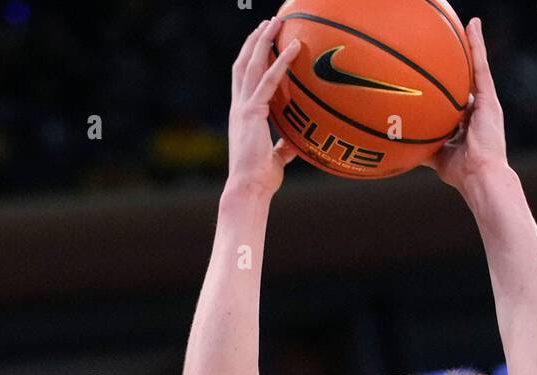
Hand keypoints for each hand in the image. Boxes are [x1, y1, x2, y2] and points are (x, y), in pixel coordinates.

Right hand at [224, 16, 298, 196]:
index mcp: (243, 116)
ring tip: (275, 22)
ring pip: (252, 64)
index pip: (244, 80)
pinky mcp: (252, 112)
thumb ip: (284, 147)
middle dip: (254, 41)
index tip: (261, 43)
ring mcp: (244, 108)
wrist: (248, 189)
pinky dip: (281, 61)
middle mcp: (239, 107)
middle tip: (267, 23)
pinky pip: (269, 80)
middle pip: (244, 64)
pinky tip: (294, 47)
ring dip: (263, 40)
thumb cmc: (260, 180)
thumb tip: (297, 143)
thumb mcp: (276, 160)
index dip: (251, 58)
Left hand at [426, 17, 508, 190]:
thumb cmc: (461, 173)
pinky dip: (478, 45)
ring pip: (476, 68)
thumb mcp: (437, 157)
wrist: (480, 175)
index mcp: (468, 124)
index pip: (457, 100)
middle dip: (460, 64)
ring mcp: (485, 103)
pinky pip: (481, 66)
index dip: (449, 89)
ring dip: (473, 45)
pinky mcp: (490, 98)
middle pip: (467, 80)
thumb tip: (400, 144)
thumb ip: (423, 147)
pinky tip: (473, 25)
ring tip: (468, 24)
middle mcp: (478, 110)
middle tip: (450, 45)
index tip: (440, 78)